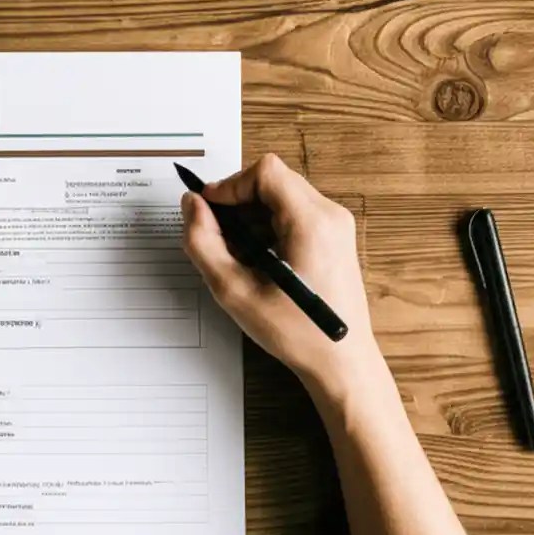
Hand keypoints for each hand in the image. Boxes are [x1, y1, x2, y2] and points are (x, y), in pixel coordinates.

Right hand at [181, 154, 383, 403]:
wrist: (341, 363)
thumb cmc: (298, 333)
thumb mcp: (236, 291)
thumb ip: (204, 243)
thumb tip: (192, 206)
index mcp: (312, 223)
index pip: (265, 172)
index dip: (229, 185)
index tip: (207, 210)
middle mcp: (330, 216)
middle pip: (273, 181)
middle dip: (238, 203)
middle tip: (218, 237)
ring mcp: (335, 226)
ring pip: (281, 197)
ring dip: (251, 218)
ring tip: (236, 256)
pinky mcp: (333, 239)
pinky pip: (293, 215)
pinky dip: (268, 228)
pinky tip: (257, 262)